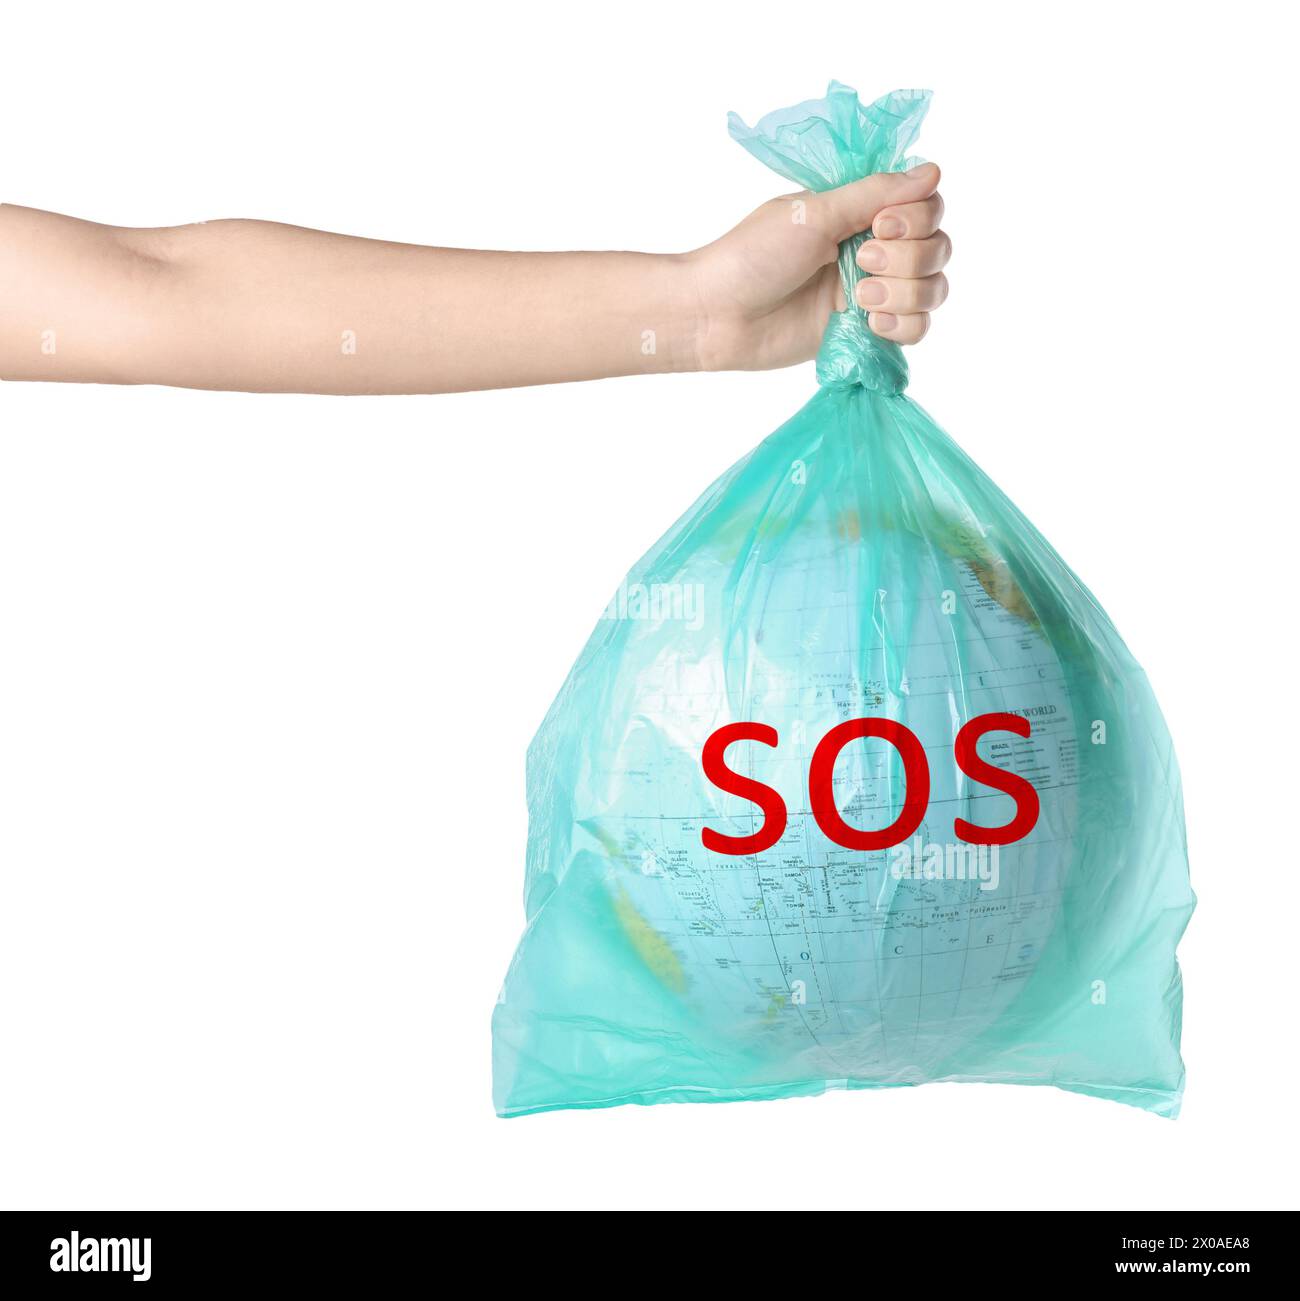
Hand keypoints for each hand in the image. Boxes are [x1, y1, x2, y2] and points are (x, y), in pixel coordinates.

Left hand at [686, 163, 950, 371]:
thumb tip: (934, 170)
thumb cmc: (753, 256)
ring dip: (905, 292)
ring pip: (933, 289)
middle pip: (937, 247)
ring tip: (857, 297)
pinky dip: (904, 325)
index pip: (928, 206)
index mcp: (861, 212)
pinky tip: (870, 323)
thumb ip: (875, 193)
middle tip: (859, 262)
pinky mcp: (866, 333)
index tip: (880, 224)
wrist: (719, 314)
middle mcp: (875, 249)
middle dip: (907, 256)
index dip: (917, 216)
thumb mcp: (815, 213)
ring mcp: (873, 293)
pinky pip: (916, 329)